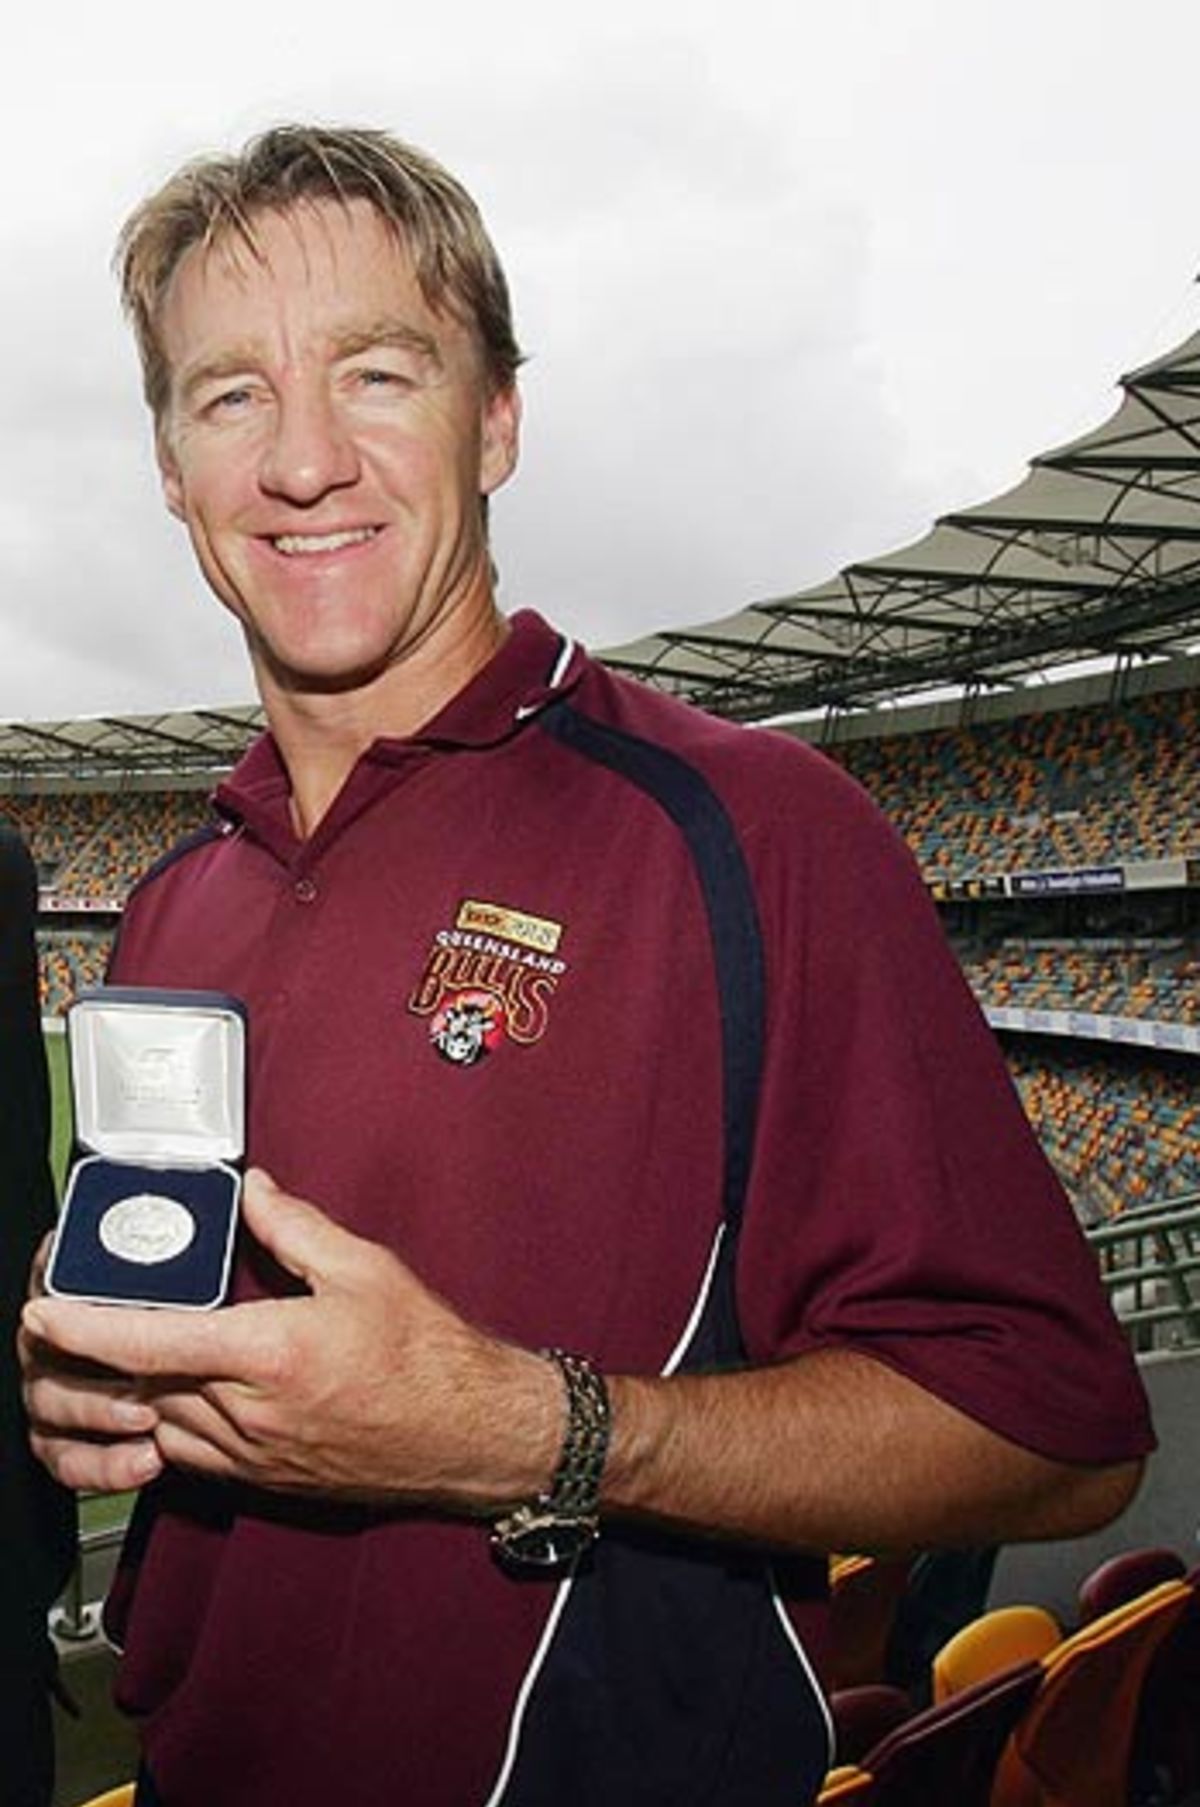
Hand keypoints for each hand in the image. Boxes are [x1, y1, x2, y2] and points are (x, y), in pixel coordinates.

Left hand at [22, 1169, 559, 1509]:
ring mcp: (252, 1454)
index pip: (152, 1342)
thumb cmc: (428, 1356)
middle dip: (88, 1361)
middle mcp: (250, 1412)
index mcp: (271, 1352)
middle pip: (138, 1389)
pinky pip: (184, 1456)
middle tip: (57, 1325)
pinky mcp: (260, 1479)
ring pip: (154, 1426)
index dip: (87, 1327)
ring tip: (97, 1361)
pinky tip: (162, 1399)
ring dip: (120, 1396)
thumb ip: (297, 1228)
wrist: (468, 1435)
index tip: (44, 1310)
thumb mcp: (366, 1270)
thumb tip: (254, 1193)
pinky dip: (159, 1426)